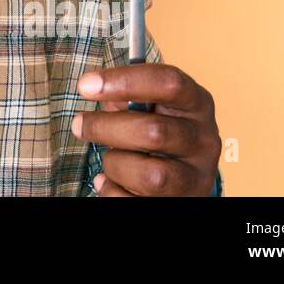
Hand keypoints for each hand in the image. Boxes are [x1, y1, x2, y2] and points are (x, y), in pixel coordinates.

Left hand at [73, 63, 220, 195]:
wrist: (184, 176)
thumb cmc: (158, 130)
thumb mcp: (150, 107)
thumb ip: (127, 97)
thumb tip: (94, 88)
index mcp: (196, 104)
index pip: (168, 83)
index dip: (125, 81)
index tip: (85, 85)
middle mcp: (204, 140)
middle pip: (153, 132)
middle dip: (105, 128)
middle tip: (79, 124)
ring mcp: (196, 177)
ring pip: (149, 176)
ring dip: (115, 165)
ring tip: (111, 159)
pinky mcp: (181, 202)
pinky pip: (133, 201)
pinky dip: (112, 190)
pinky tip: (111, 181)